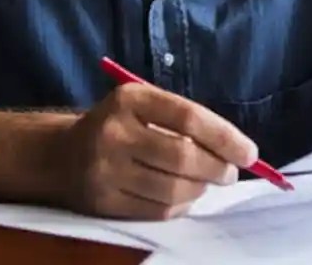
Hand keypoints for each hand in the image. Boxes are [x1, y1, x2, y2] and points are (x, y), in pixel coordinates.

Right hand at [58, 83, 256, 219]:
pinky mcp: (103, 202)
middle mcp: (114, 133)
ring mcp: (105, 170)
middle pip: (183, 157)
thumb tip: (237, 150)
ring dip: (201, 190)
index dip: (225, 137)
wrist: (61, 155)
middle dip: (218, 169)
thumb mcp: (143, 106)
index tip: (250, 153)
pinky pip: (157, 212)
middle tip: (230, 173)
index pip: (188, 117)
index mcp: (130, 99)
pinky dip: (181, 206)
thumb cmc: (119, 126)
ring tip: (206, 183)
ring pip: (173, 190)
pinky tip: (183, 196)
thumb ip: (184, 121)